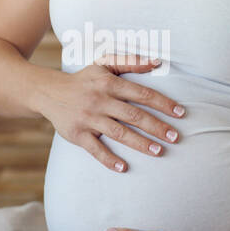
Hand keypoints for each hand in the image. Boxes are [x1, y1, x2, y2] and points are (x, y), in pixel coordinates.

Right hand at [37, 52, 185, 172]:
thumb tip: (157, 62)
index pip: (142, 94)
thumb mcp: (104, 65)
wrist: (48, 92)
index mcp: (109, 83)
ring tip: (159, 152)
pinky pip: (95, 149)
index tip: (180, 113)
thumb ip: (131, 62)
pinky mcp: (77, 134)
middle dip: (156, 127)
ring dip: (140, 143)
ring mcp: (88, 118)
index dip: (163, 103)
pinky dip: (109, 160)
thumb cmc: (84, 80)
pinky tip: (124, 168)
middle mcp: (100, 101)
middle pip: (134, 115)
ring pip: (118, 132)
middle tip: (175, 137)